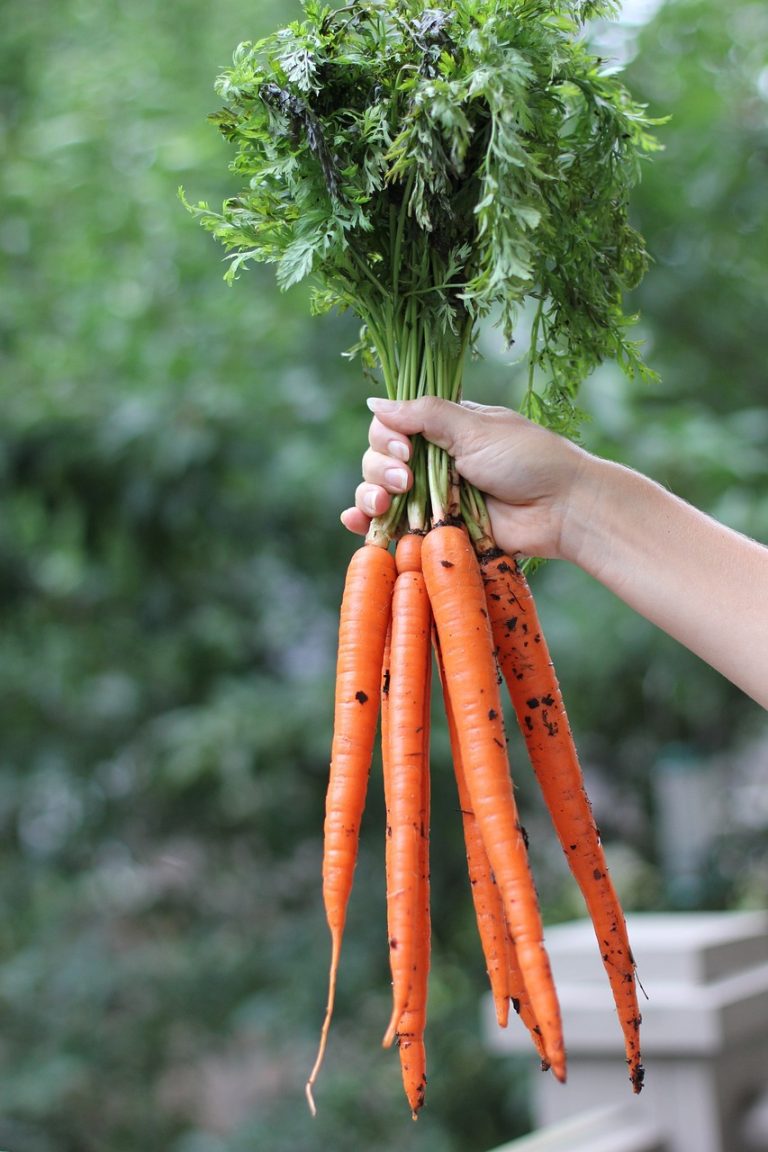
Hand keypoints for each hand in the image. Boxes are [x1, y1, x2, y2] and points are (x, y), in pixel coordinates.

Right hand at [340, 396, 592, 558]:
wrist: (562, 510)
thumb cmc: (528, 460)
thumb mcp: (475, 428)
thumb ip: (424, 415)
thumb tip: (374, 402)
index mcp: (444, 429)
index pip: (391, 426)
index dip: (388, 438)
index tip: (405, 449)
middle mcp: (434, 461)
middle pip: (379, 460)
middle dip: (381, 469)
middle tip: (407, 479)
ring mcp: (434, 498)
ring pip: (380, 492)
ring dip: (370, 494)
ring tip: (386, 503)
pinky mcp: (437, 531)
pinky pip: (393, 527)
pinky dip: (368, 523)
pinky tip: (356, 521)